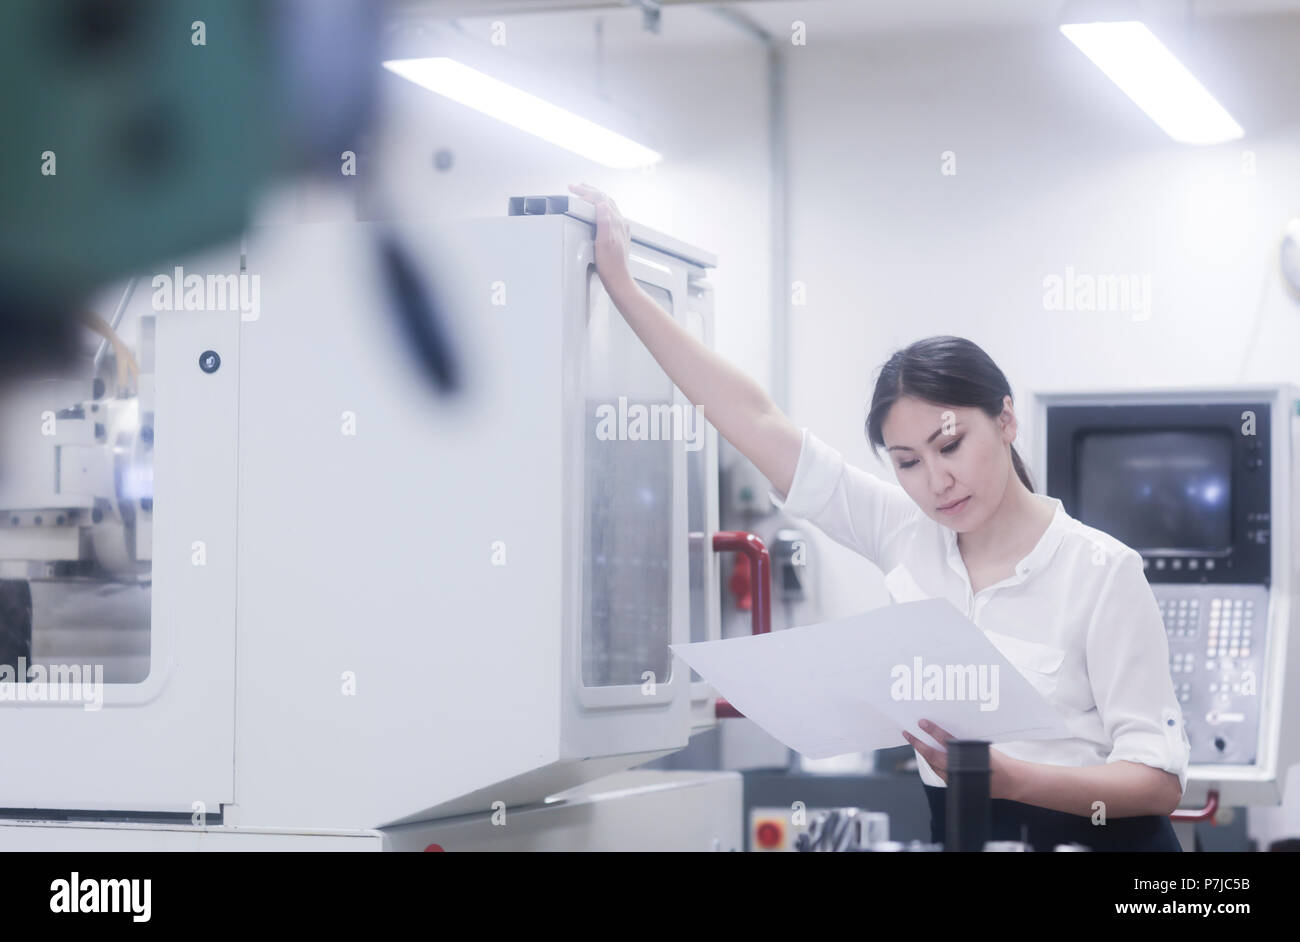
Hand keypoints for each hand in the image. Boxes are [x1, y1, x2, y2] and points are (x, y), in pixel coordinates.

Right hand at [568, 182, 632, 295]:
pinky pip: (610, 214)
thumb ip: (603, 221)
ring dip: (595, 197)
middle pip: (605, 199)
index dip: (586, 191)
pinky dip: (600, 207)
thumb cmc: (610, 265)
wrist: (619, 279)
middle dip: (590, 190)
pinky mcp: (619, 234)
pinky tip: (596, 211)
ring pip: (608, 205)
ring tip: (584, 193)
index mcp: (616, 222)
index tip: (573, 188)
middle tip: (576, 187)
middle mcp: (620, 223)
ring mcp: (620, 228)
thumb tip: (601, 203)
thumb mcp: (603, 243)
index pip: (600, 198)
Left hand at [902, 719, 1021, 800]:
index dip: (932, 730)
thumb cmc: (996, 761)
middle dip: (918, 743)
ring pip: (932, 765)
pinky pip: (938, 772)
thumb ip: (960, 740)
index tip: (922, 722)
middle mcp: (958, 769)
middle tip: (908, 733)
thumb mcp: (978, 745)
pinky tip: (929, 755)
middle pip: (932, 755)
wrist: (1008, 780)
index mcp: (965, 755)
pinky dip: (933, 763)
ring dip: (924, 753)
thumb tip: (941, 732)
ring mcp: (954, 779)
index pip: (944, 739)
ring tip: (916, 742)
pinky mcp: (954, 785)